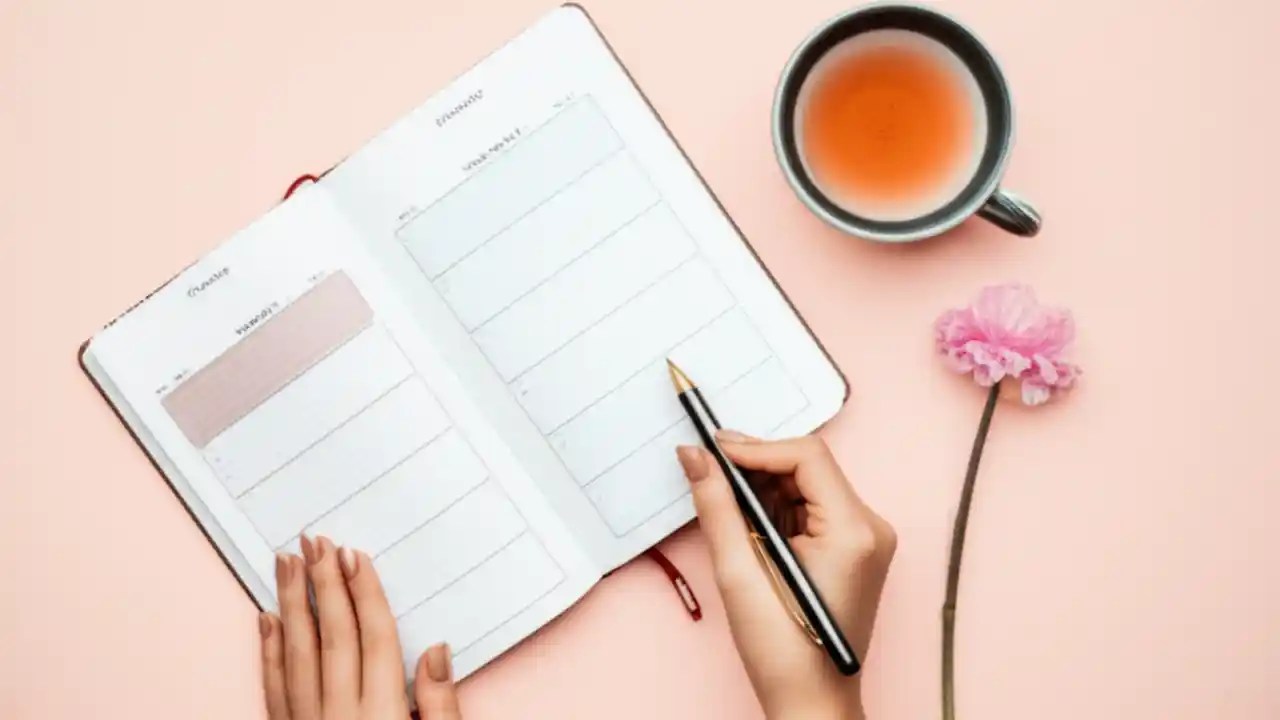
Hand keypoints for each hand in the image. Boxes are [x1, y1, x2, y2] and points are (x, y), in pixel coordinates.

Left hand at [258, 536, 462, 718]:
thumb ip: (440, 705)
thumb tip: (437, 652)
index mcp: (383, 713)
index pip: (375, 639)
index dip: (365, 593)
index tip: (355, 556)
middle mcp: (341, 714)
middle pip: (334, 636)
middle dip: (325, 584)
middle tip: (316, 544)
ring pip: (298, 654)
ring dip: (292, 604)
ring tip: (287, 564)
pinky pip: (274, 687)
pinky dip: (270, 651)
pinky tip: (267, 619)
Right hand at [676, 432, 895, 719]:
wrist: (811, 700)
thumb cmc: (783, 651)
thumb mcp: (739, 573)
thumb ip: (717, 506)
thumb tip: (695, 457)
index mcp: (853, 531)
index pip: (806, 457)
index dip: (756, 448)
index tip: (712, 449)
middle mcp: (870, 528)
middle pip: (809, 467)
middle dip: (757, 466)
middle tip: (709, 471)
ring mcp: (864, 539)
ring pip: (808, 485)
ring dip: (764, 488)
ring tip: (728, 509)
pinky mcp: (853, 549)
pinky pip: (812, 508)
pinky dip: (777, 508)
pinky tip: (750, 526)